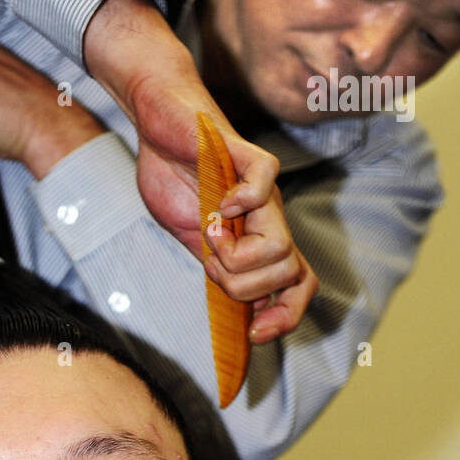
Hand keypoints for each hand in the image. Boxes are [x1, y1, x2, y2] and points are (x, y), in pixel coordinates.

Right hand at [83, 0, 316, 339]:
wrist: (161, 125)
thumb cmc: (177, 180)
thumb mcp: (194, 242)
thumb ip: (217, 273)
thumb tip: (236, 321)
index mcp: (260, 244)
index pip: (298, 288)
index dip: (285, 318)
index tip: (253, 334)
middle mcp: (270, 220)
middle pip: (286, 276)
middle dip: (241, 285)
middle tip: (210, 261)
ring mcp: (262, 192)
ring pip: (280, 248)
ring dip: (234, 255)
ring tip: (208, 231)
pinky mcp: (246, 157)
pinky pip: (264, 186)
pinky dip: (241, 204)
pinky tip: (217, 206)